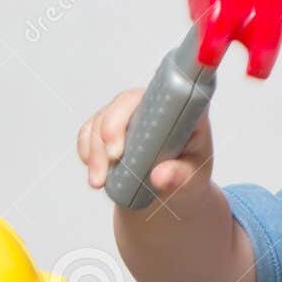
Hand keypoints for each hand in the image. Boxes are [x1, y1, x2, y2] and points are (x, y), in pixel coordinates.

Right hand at [76, 86, 214, 210]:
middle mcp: (153, 103)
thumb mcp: (194, 179)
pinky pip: (89, 132)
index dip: (136, 109)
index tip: (124, 141)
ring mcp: (129, 113)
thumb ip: (181, 176)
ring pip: (102, 119)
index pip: (158, 93)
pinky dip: (87, 152)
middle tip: (112, 159)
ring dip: (95, 150)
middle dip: (111, 130)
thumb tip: (160, 176)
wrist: (176, 188)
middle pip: (124, 103)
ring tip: (99, 182)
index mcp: (181, 108)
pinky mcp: (110, 125)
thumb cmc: (191, 175)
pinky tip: (94, 173)